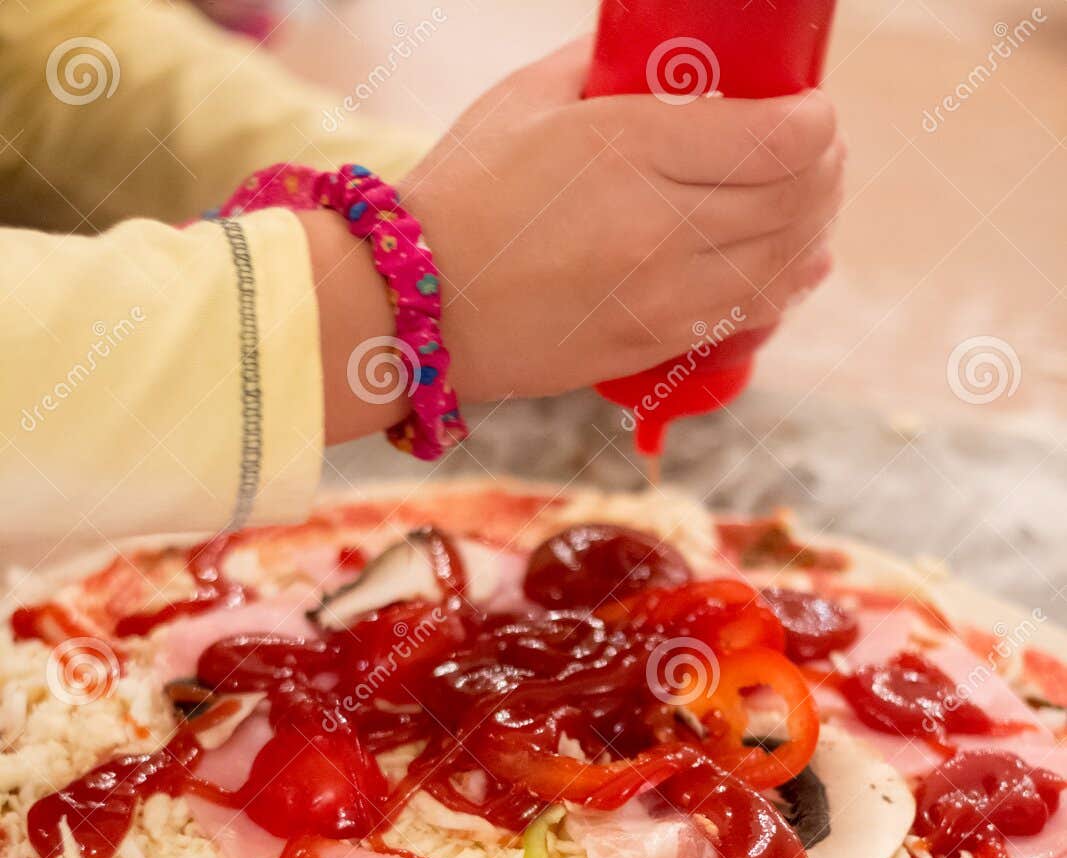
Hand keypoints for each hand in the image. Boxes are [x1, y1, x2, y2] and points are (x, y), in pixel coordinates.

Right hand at [402, 39, 844, 403]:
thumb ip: (608, 64)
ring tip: (809, 209)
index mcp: (635, 148)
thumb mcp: (531, 98)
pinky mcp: (653, 346)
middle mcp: (662, 228)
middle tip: (818, 154)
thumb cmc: (464, 191)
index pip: (782, 139)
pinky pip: (748, 316)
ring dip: (812, 231)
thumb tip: (665, 48)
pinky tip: (787, 266)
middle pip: (797, 201)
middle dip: (825, 171)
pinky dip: (781, 286)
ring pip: (785, 265)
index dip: (818, 121)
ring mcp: (663, 297)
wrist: (415, 305)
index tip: (813, 108)